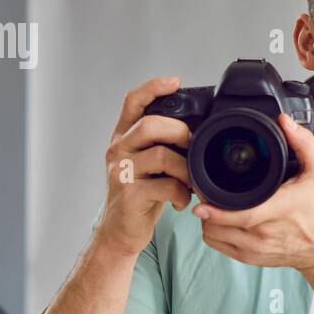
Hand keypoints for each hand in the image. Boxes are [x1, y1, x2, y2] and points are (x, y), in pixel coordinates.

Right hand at [94, 76, 193, 258]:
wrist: (120, 232)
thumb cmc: (140, 196)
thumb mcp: (147, 165)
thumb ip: (161, 145)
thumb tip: (196, 130)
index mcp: (123, 138)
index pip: (132, 102)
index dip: (153, 87)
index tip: (175, 81)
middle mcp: (117, 150)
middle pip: (150, 125)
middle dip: (180, 133)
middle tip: (192, 148)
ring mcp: (121, 173)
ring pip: (162, 155)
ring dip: (185, 168)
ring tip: (190, 182)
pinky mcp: (129, 196)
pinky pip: (166, 186)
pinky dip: (181, 193)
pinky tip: (181, 201)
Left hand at [192, 112, 313, 271]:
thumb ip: (304, 143)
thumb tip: (285, 122)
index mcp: (282, 209)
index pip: (245, 215)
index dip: (218, 212)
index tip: (200, 203)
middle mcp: (267, 233)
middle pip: (221, 226)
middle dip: (206, 208)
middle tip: (203, 191)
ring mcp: (257, 249)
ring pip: (215, 236)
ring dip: (207, 221)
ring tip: (212, 204)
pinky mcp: (251, 258)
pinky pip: (219, 246)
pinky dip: (212, 232)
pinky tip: (218, 220)